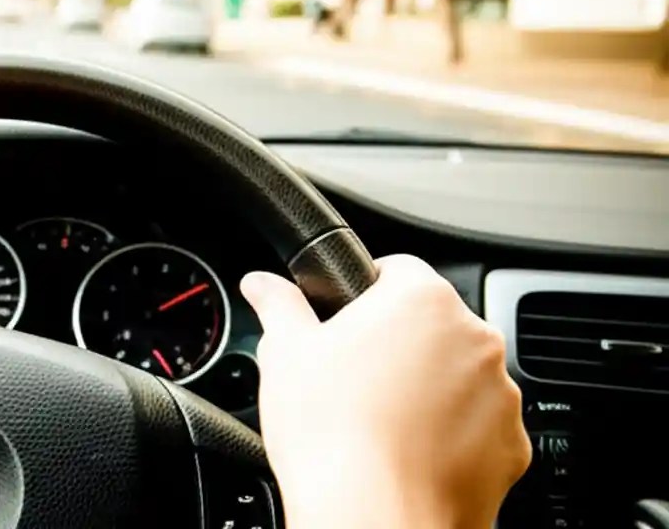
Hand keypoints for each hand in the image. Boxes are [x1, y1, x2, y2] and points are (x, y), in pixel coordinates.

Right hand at [240, 255, 529, 528]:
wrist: (375, 517)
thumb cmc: (331, 433)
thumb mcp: (285, 354)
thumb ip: (279, 305)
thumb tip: (263, 284)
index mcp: (422, 299)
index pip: (396, 269)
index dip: (363, 294)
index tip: (345, 321)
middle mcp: (474, 338)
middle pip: (431, 324)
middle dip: (397, 344)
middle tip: (354, 378)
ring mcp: (501, 395)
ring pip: (458, 376)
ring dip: (428, 388)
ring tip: (379, 421)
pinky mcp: (511, 445)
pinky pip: (479, 426)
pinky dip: (451, 434)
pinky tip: (409, 451)